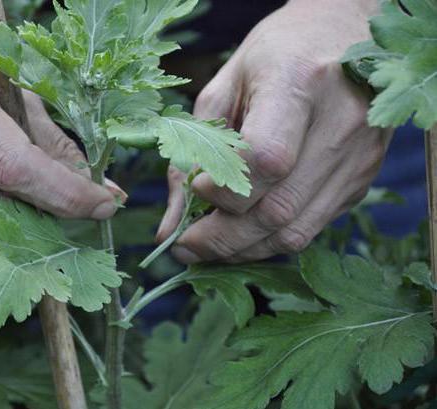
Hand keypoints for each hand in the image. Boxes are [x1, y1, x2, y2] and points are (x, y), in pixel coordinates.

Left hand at [157, 0, 391, 263]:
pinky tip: (243, 234)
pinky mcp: (363, 178)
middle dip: (221, 239)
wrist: (342, 34)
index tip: (195, 192)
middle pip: (278, 208)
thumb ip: (192, 155)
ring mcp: (359, 155)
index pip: (266, 157)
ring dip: (243, 249)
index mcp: (299, 81)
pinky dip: (269, 240)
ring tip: (208, 246)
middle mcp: (341, 122)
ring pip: (296, 230)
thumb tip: (169, 226)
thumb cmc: (273, 56)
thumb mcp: (222, 89)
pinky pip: (311, 227)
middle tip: (185, 246)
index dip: (222, 190)